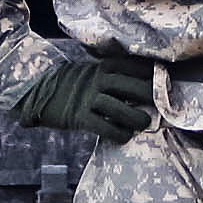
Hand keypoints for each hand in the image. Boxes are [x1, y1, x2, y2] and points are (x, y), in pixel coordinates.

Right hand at [13, 57, 153, 138]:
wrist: (37, 90)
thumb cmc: (71, 84)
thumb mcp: (92, 72)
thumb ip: (113, 76)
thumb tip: (145, 83)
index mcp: (102, 66)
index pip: (133, 67)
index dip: (151, 75)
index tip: (166, 82)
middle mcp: (97, 80)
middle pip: (131, 86)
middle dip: (150, 96)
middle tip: (163, 105)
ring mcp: (88, 98)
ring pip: (119, 108)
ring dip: (136, 117)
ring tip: (145, 123)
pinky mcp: (79, 117)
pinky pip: (103, 127)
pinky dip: (117, 133)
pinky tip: (125, 136)